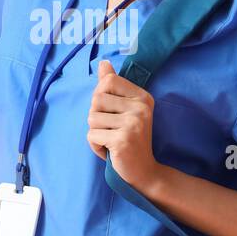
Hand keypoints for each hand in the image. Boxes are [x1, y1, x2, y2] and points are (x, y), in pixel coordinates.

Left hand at [87, 58, 161, 192]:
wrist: (144, 172)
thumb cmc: (130, 139)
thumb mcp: (124, 110)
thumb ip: (113, 86)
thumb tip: (103, 63)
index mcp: (142, 97)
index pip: (108, 81)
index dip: (101, 97)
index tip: (111, 112)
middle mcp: (141, 108)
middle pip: (96, 99)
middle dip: (96, 117)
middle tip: (112, 130)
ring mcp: (133, 123)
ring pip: (91, 118)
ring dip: (95, 133)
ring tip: (111, 140)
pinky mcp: (122, 140)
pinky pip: (91, 136)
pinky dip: (95, 146)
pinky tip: (109, 151)